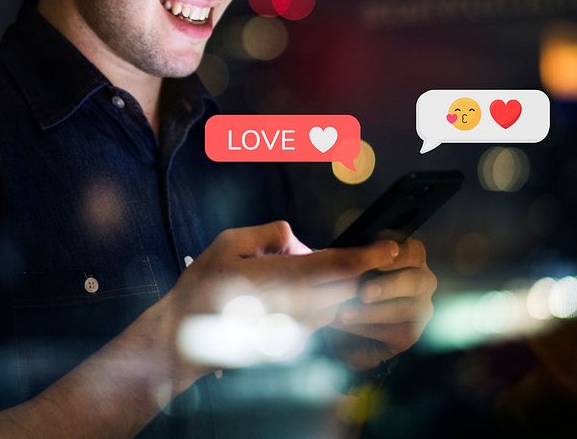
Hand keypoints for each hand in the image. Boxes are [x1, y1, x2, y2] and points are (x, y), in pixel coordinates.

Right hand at [163, 221, 399, 380]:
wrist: (186, 336)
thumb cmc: (203, 285)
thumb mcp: (228, 242)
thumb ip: (269, 234)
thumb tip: (298, 240)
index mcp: (280, 279)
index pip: (337, 266)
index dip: (368, 256)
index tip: (391, 247)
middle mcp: (294, 308)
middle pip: (347, 288)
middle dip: (364, 272)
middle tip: (379, 254)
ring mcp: (295, 329)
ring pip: (338, 305)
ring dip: (344, 289)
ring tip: (338, 272)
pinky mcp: (292, 342)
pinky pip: (320, 319)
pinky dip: (323, 304)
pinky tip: (306, 294)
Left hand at [322, 238, 436, 370]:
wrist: (330, 329)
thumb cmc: (328, 289)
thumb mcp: (318, 266)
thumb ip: (311, 248)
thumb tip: (285, 234)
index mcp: (401, 258)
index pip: (413, 250)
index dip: (397, 253)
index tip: (379, 255)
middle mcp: (417, 281)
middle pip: (420, 279)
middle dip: (391, 284)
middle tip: (363, 291)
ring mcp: (418, 308)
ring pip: (409, 307)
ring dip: (375, 310)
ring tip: (344, 313)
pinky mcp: (407, 334)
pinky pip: (399, 331)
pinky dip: (372, 327)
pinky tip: (349, 324)